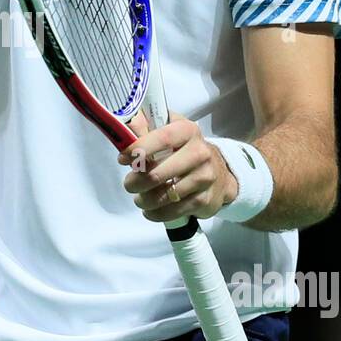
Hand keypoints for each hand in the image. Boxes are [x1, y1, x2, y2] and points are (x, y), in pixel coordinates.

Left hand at [117, 110, 238, 222]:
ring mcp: (205, 177)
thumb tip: (122, 132)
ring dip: (144, 200)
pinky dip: (156, 213)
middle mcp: (200, 152)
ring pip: (163, 196)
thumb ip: (143, 127)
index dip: (138, 149)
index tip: (122, 159)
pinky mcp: (205, 199)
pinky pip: (173, 211)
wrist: (218, 172)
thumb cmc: (183, 149)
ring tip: (140, 198)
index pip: (162, 138)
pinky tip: (150, 210)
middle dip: (135, 182)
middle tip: (129, 184)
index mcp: (188, 130)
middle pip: (157, 174)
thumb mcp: (167, 130)